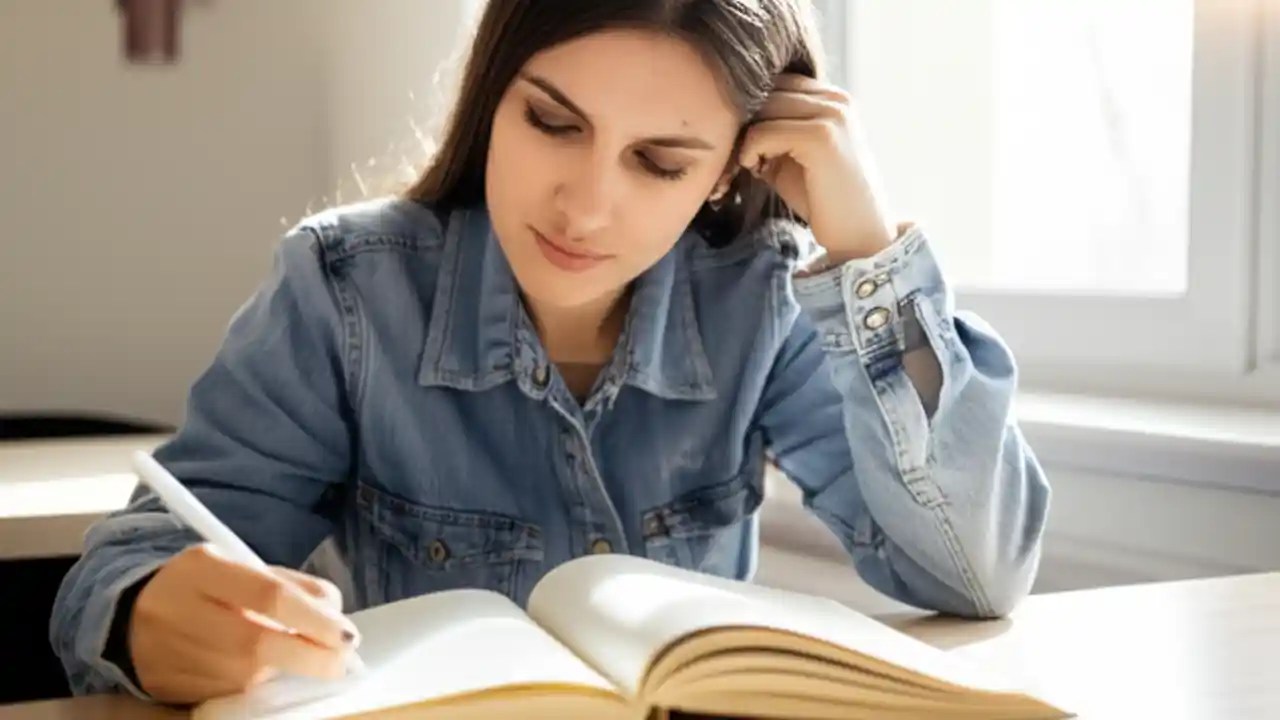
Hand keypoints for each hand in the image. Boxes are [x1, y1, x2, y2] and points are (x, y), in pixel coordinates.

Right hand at [128, 543, 360, 703]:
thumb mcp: (243, 568)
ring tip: (304, 657)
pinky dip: (259, 683)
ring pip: (248, 675)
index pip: (269, 595)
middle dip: (311, 657)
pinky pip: (231, 692)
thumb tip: (335, 611)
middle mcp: (182, 612)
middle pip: (258, 645)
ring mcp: (172, 655)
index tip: (348, 633)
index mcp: (203, 568)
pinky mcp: (171, 689)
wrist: (129, 617)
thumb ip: (291, 585)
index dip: (315, 618)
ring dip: (286, 670)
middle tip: (342, 660)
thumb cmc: (206, 588)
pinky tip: (264, 669)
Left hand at [739, 74, 897, 261]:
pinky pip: (763, 132)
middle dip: (740, 123)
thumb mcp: (790, 155)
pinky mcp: (821, 136)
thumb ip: (769, 130)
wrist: (858, 235)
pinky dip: (749, 152)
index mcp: (831, 97)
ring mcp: (831, 114)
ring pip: (761, 108)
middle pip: (765, 91)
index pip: (774, 83)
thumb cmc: (821, 198)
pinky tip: (756, 171)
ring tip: (744, 168)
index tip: (739, 147)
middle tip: (732, 161)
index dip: (749, 111)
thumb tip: (726, 116)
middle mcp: (835, 98)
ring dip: (741, 139)